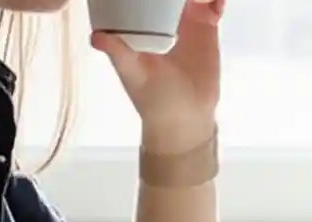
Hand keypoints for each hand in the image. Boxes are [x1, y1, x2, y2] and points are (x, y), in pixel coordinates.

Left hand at [91, 0, 226, 154]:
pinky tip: (215, 0)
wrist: (186, 119)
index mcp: (141, 26)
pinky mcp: (206, 31)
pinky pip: (212, 7)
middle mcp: (162, 21)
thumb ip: (117, 52)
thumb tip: (95, 37)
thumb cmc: (155, 99)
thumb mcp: (132, 72)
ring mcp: (186, 24)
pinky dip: (215, 0)